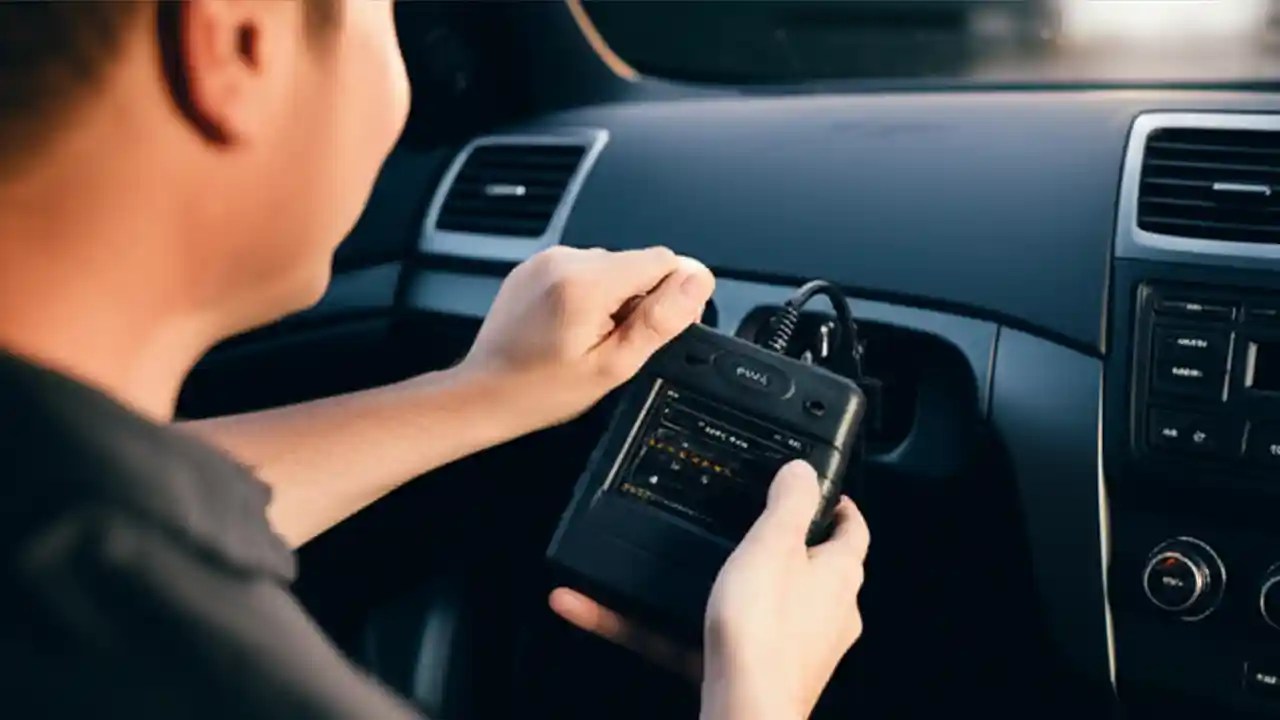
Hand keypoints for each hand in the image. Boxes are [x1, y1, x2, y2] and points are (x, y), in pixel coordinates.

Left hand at [461, 246, 713, 428]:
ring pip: (611, 268)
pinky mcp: (536, 266)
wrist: (483, 394)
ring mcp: (547, 259)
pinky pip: (583, 271)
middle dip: (636, 301)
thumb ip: (660, 319)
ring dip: (611, 299)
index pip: (663, 260)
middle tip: (610, 344)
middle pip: (636, 264)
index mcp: (587, 282)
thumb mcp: (613, 365)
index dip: (670, 295)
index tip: (650, 330)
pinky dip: (587, 295)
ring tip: (584, 338)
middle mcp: (565, 259)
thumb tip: (699, 279)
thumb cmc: (542, 390)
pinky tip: (567, 327)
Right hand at [701, 460, 868, 719]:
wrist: (748, 703)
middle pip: (836, 567)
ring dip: (792, 583)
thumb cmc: (763, 629)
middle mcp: (841, 610)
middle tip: (784, 530)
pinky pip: (789, 631)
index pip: (855, 529)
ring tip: (759, 571)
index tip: (829, 495)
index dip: (842, 507)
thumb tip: (804, 470)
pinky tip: (746, 618)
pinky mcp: (795, 668)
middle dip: (812, 546)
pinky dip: (773, 617)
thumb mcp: (771, 544)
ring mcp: (821, 644)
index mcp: (841, 573)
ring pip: (813, 602)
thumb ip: (789, 502)